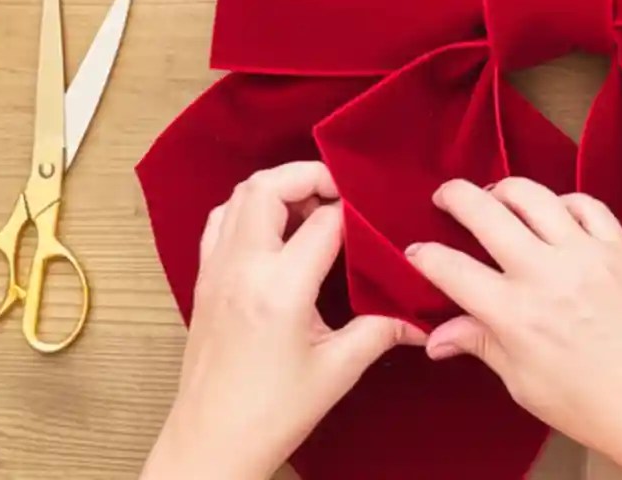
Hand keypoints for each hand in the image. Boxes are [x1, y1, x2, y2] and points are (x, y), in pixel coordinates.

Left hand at [141, 162, 424, 479]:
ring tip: (311, 209)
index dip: (355, 213)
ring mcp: (216, 272)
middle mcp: (241, 270)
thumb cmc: (269, 414)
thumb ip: (380, 331)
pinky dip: (249, 210)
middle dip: (309, 177)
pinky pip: (221, 222)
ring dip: (276, 189)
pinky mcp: (203, 282)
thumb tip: (418, 319)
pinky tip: (277, 233)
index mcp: (279, 289)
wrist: (211, 443)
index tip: (375, 223)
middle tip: (341, 195)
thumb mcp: (337, 371)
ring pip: (239, 196)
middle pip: (269, 187)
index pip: (323, 220)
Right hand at [406, 178, 621, 479]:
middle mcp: (548, 275)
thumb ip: (481, 344)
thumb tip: (435, 337)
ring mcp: (588, 256)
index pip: (451, 268)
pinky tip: (554, 214)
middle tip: (444, 197)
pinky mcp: (621, 249)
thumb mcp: (523, 384)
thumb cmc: (590, 406)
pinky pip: (587, 205)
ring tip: (494, 196)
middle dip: (454, 197)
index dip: (423, 255)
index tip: (415, 252)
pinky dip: (563, 201)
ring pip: (534, 195)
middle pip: (485, 212)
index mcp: (515, 315)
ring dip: (504, 189)